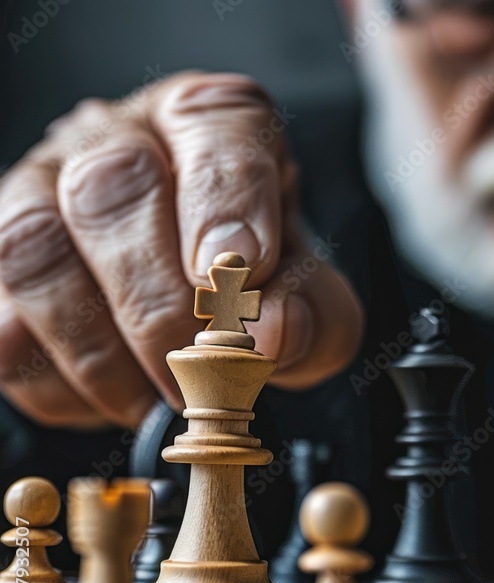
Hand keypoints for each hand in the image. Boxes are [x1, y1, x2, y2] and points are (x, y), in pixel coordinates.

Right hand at [0, 72, 362, 428]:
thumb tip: (275, 334)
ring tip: (157, 400)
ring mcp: (38, 190)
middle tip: (199, 370)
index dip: (227, 201)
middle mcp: (117, 139)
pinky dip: (56, 381)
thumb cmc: (255, 283)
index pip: (211, 125)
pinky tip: (109, 397)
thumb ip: (315, 312)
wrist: (191, 299)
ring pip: (31, 249)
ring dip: (100, 352)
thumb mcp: (309, 295)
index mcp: (209, 123)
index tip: (247, 270)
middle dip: (160, 301)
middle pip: (110, 185)